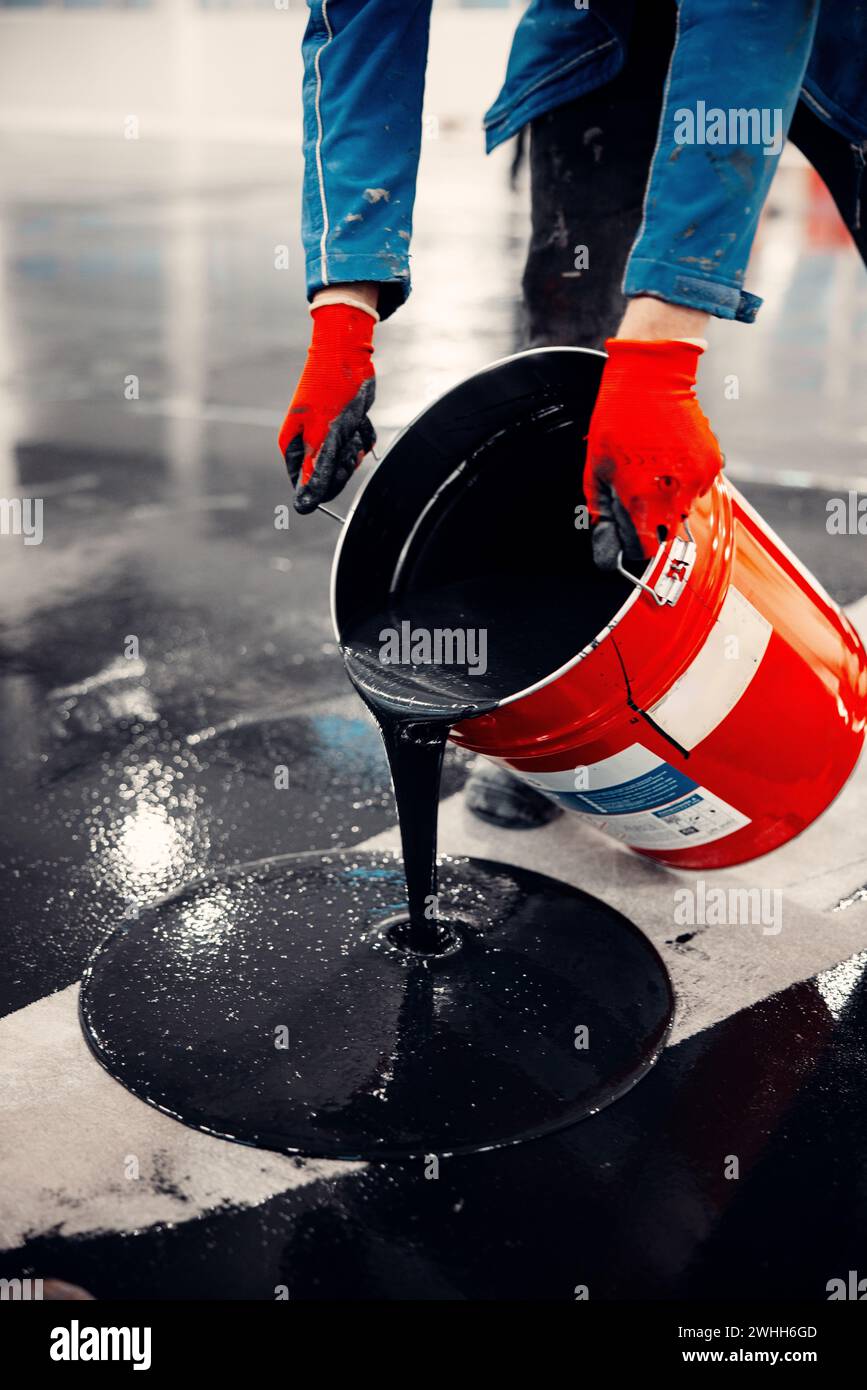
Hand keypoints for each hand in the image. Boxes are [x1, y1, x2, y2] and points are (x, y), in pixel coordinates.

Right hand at [279, 300, 376, 513]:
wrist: (348, 354)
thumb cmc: (330, 390)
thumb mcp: (324, 434)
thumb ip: (316, 471)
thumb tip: (304, 506)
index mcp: (293, 446)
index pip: (306, 484)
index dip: (326, 482)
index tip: (338, 466)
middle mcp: (307, 442)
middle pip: (329, 475)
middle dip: (343, 461)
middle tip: (347, 442)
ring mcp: (326, 434)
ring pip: (346, 461)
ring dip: (355, 446)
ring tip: (352, 424)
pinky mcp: (344, 427)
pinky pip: (358, 445)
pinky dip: (364, 434)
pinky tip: (359, 418)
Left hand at [583, 337, 722, 570]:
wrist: (653, 378)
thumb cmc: (619, 416)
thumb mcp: (595, 464)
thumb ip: (600, 505)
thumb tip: (604, 531)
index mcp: (639, 497)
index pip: (643, 548)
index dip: (633, 544)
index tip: (628, 536)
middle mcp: (672, 493)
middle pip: (666, 533)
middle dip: (651, 522)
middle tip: (638, 497)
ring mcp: (696, 479)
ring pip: (683, 510)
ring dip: (669, 501)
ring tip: (654, 471)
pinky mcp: (712, 465)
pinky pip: (698, 489)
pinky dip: (685, 482)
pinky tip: (670, 460)